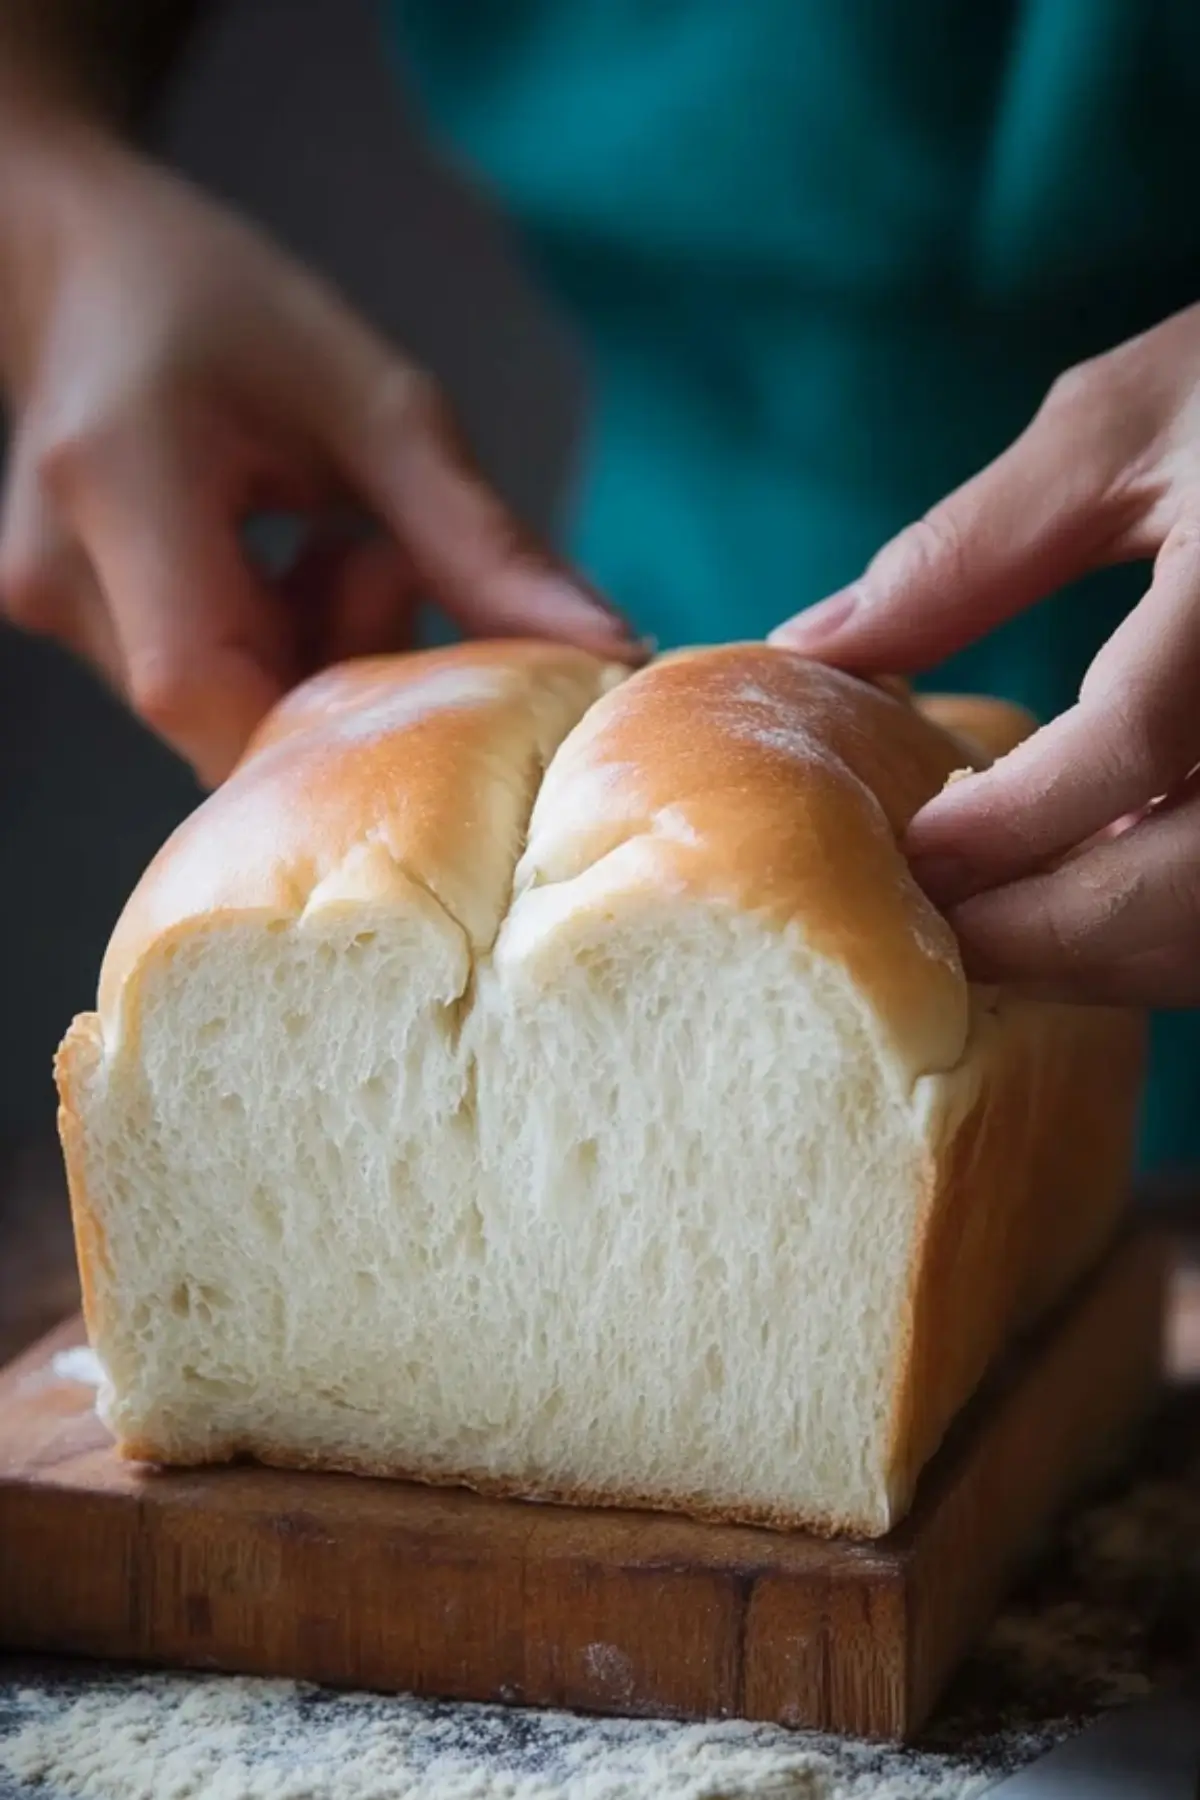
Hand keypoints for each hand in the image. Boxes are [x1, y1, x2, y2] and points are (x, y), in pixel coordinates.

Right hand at [0, 119, 636, 786]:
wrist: (77, 262)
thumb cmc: (220, 303)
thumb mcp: (373, 401)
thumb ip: (481, 542)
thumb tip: (607, 654)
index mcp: (115, 486)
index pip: (202, 687)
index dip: (332, 727)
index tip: (433, 675)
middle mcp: (58, 570)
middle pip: (224, 717)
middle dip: (343, 682)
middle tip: (394, 565)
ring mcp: (55, 606)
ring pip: (220, 715)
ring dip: (312, 661)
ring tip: (334, 545)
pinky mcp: (77, 625)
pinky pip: (204, 687)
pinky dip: (274, 650)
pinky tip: (289, 563)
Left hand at [771, 303, 1199, 1007]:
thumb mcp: (1124, 423)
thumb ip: (970, 550)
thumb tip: (816, 649)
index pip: (1138, 738)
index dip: (1014, 820)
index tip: (918, 853)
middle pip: (1194, 882)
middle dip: (1050, 936)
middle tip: (940, 935)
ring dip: (1112, 957)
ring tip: (1000, 929)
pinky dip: (1176, 930)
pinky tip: (1100, 890)